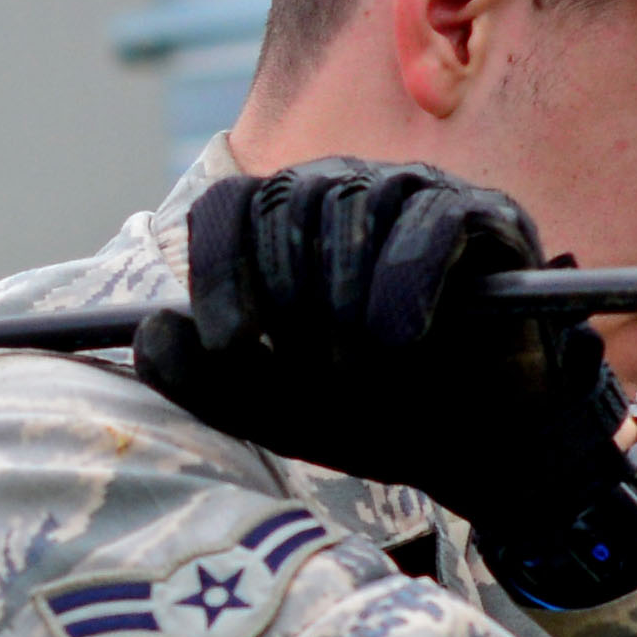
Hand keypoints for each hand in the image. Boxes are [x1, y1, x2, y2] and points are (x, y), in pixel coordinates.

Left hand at [132, 165, 636, 595]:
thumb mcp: (275, 409)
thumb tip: (151, 330)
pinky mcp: (484, 215)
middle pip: (287, 204)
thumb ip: (206, 379)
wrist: (479, 447)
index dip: (220, 270)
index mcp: (288, 224)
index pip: (232, 205)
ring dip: (346, 304)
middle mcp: (347, 189)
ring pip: (352, 210)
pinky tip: (401, 342)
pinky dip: (405, 286)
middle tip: (320, 371)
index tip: (228, 341)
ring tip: (365, 367)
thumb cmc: (375, 414)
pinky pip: (429, 224)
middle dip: (293, 301)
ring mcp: (417, 192)